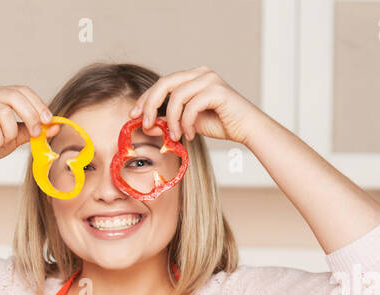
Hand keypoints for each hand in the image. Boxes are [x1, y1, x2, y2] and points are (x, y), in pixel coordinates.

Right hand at [0, 84, 56, 175]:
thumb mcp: (16, 137)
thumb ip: (32, 130)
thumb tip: (55, 126)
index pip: (22, 90)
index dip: (38, 103)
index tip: (48, 120)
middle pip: (15, 96)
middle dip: (30, 115)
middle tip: (36, 133)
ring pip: (4, 113)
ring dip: (10, 133)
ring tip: (3, 142)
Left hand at [129, 66, 266, 146]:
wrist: (246, 129)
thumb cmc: (219, 123)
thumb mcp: (187, 120)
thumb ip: (170, 116)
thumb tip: (148, 122)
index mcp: (192, 76)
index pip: (162, 83)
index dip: (146, 99)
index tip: (133, 116)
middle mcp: (201, 73)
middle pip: (165, 83)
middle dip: (150, 105)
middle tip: (145, 124)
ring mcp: (209, 79)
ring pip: (177, 96)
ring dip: (172, 120)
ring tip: (175, 136)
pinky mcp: (217, 90)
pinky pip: (191, 105)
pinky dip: (186, 123)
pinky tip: (189, 135)